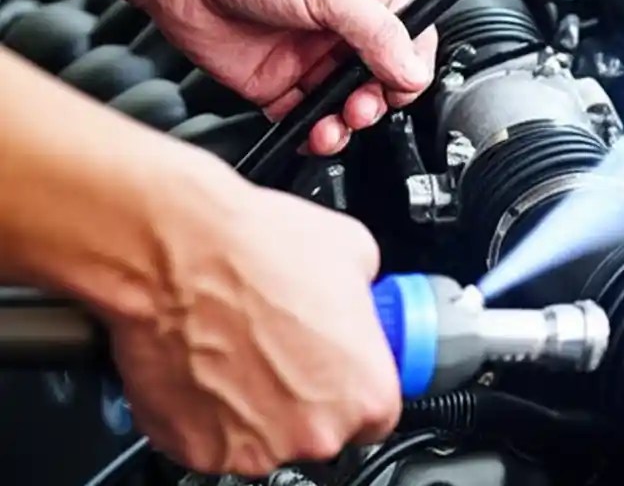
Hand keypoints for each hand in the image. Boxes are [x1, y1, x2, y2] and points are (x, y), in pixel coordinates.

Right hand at [101, 162, 400, 475]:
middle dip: (305, 394)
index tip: (338, 368)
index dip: (355, 385)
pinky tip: (206, 363)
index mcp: (366, 392)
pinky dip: (207, 411)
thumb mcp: (355, 252)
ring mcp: (252, 449)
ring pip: (264, 437)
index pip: (377, 414)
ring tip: (238, 346)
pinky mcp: (193, 449)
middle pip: (321, 430)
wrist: (173, 246)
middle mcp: (314, 432)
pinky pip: (210, 438)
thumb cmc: (258, 246)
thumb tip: (358, 303)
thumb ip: (365, 301)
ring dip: (255, 404)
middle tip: (282, 346)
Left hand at [143, 0, 436, 154]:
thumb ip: (377, 33)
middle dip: (376, 101)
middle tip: (361, 106)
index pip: (411, 40)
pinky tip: (311, 133)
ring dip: (345, 123)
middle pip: (380, 80)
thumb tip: (413, 70)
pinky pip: (304, 118)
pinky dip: (311, 133)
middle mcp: (341, 26)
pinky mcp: (275, 81)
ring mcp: (308, 55)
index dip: (411, 69)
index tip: (400, 87)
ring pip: (344, 105)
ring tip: (335, 125)